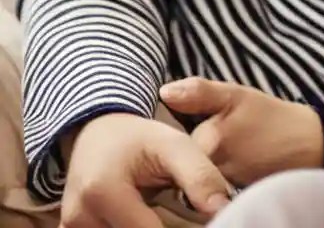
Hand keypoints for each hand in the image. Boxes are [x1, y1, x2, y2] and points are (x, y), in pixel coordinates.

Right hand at [61, 112, 231, 227]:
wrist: (96, 132)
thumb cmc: (139, 138)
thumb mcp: (174, 145)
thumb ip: (200, 176)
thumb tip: (223, 208)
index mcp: (102, 192)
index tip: (205, 222)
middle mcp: (79, 216)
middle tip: (183, 215)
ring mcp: (73, 227)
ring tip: (166, 216)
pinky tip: (148, 220)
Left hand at [158, 78, 322, 186]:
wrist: (311, 145)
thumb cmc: (272, 117)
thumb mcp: (238, 95)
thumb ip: (200, 92)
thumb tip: (164, 91)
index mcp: (208, 142)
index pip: (170, 144)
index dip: (172, 137)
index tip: (182, 130)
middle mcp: (210, 168)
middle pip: (181, 160)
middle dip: (186, 150)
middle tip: (209, 138)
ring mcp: (221, 186)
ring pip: (195, 173)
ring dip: (199, 163)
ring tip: (221, 150)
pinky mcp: (231, 196)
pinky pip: (210, 184)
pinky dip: (213, 176)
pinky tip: (226, 166)